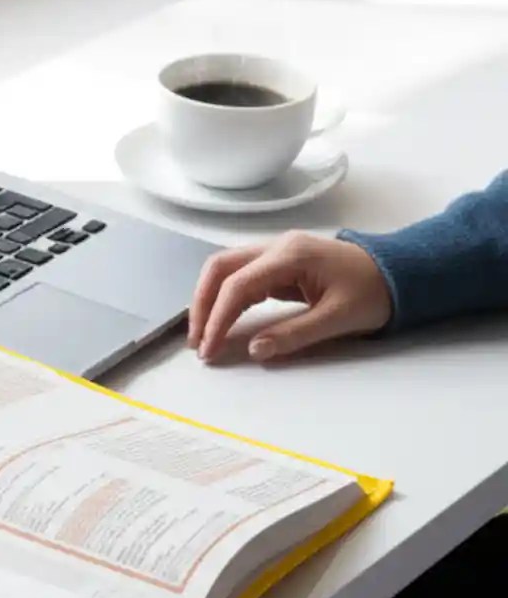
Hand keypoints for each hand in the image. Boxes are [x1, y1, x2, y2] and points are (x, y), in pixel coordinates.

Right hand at [188, 232, 392, 362]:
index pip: (237, 285)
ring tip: (203, 334)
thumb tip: (255, 350)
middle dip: (202, 305)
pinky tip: (222, 320)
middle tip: (197, 341)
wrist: (401, 272)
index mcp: (291, 255)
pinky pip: (239, 275)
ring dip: (208, 299)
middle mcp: (276, 246)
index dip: (217, 319)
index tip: (209, 349)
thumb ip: (294, 334)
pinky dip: (225, 297)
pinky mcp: (277, 262)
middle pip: (219, 268)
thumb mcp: (338, 319)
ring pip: (224, 268)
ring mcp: (275, 251)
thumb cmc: (374, 293)